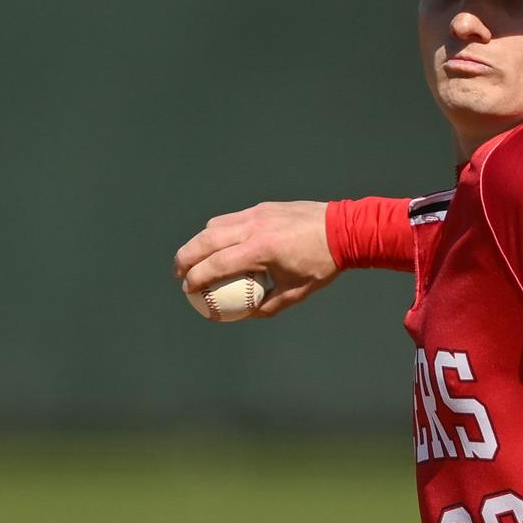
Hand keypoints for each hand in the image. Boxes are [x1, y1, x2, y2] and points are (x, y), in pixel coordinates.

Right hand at [173, 201, 338, 317]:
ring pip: (215, 225)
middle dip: (185, 257)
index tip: (188, 289)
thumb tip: (244, 314)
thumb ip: (268, 305)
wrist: (343, 229)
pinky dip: (217, 231)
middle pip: (206, 240)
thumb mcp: (297, 291)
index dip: (197, 277)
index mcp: (261, 250)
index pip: (217, 264)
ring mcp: (257, 214)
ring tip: (192, 258)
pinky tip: (217, 244)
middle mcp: (254, 227)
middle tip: (179, 273)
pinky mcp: (262, 207)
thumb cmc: (322, 263)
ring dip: (198, 242)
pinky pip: (231, 218)